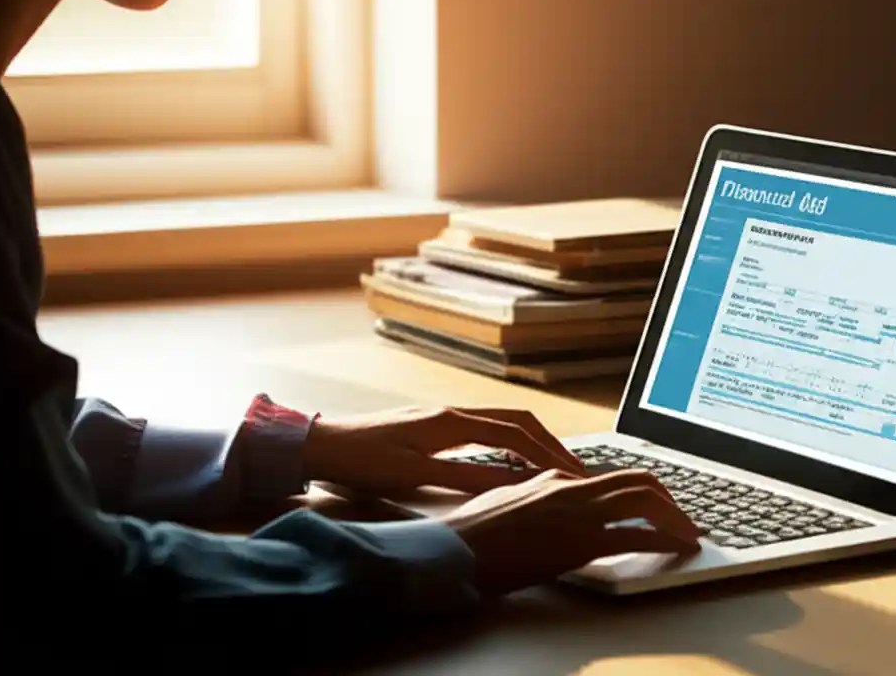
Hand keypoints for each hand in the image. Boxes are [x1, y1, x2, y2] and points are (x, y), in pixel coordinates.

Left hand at [303, 406, 585, 493]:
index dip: (549, 454)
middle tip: (576, 468)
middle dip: (551, 443)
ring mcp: (443, 417)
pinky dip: (510, 443)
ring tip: (555, 465)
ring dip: (533, 441)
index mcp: (452, 423)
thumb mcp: (414, 475)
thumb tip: (514, 482)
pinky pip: (486, 430)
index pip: (517, 435)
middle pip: (518, 421)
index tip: (574, 474)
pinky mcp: (433, 426)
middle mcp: (453, 413)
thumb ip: (465, 478)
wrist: (319, 445)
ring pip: (503, 423)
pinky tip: (513, 461)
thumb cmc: (362, 462)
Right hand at [444, 468, 702, 595]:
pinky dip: (664, 541)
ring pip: (645, 500)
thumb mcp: (508, 503)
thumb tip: (559, 502)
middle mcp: (571, 487)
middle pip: (638, 479)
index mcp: (554, 477)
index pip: (611, 476)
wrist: (453, 551)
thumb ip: (539, 497)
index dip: (642, 491)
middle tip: (684, 517)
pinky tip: (677, 549)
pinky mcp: (580, 542)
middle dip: (669, 497)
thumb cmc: (472, 534)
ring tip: (688, 533)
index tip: (657, 506)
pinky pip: (635, 537)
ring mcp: (578, 513)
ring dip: (675, 517)